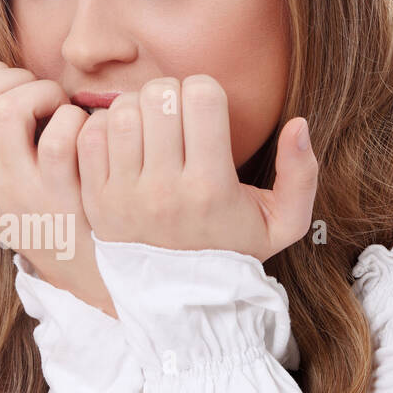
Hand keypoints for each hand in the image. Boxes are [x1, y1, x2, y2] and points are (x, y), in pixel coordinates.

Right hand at [0, 60, 116, 315]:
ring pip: (6, 105)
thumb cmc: (46, 205)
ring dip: (43, 91)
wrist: (82, 267)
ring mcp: (14, 189)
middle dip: (15, 77)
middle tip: (41, 98)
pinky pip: (58, 131)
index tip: (16, 87)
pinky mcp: (54, 195)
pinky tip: (81, 130)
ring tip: (59, 109)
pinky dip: (74, 117)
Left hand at [76, 75, 317, 262]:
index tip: (205, 108)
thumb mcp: (282, 224)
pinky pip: (90, 137)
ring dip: (138, 108)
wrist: (181, 302)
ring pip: (123, 112)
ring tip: (150, 126)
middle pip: (160, 97)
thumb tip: (299, 123)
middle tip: (176, 113)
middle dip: (172, 94)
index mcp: (211, 187)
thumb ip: (302, 174)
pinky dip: (104, 127)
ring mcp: (125, 196)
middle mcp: (165, 190)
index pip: (202, 96)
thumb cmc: (231, 252)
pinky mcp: (96, 202)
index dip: (206, 90)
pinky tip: (124, 140)